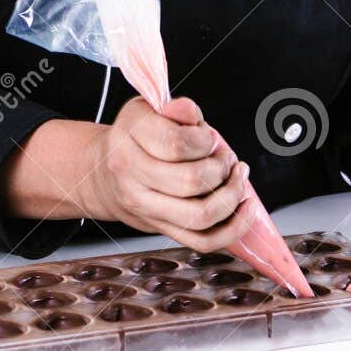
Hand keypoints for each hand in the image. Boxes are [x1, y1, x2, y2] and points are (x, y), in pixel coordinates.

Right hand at [83, 96, 258, 250]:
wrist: (105, 173)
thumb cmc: (139, 138)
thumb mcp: (152, 110)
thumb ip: (178, 109)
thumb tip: (188, 111)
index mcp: (129, 137)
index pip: (177, 144)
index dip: (205, 140)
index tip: (209, 137)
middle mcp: (131, 176)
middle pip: (192, 181)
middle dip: (222, 168)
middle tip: (227, 158)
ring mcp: (144, 208)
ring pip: (199, 215)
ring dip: (231, 195)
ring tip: (237, 177)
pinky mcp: (160, 229)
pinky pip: (203, 241)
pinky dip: (233, 229)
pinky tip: (245, 207)